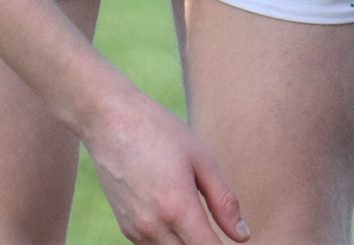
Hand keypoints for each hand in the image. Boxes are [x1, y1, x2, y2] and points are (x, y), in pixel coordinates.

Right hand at [84, 86, 249, 244]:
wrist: (110, 121)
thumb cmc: (161, 132)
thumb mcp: (201, 158)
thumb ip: (223, 201)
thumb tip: (243, 236)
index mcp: (177, 208)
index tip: (234, 241)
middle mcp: (154, 226)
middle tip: (216, 227)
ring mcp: (136, 230)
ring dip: (188, 243)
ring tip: (199, 220)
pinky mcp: (126, 228)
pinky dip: (170, 241)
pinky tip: (178, 218)